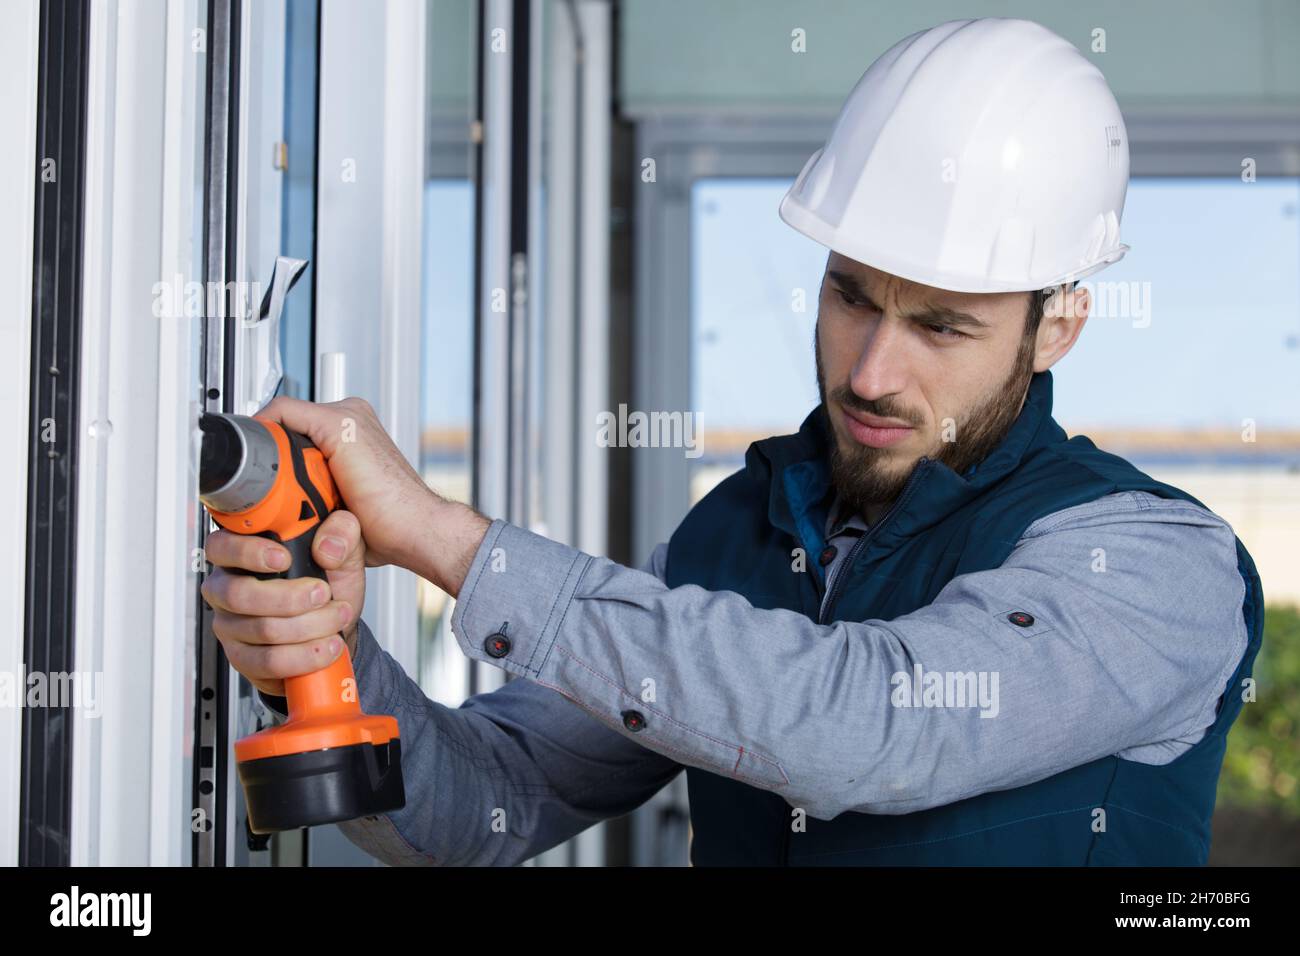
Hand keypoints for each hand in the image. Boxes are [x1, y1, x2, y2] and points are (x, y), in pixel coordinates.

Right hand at [201, 510, 366, 696]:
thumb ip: (342, 533)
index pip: (221, 546)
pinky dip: (305, 655)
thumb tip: (327, 545)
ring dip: (309, 626)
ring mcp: (230, 625)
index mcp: (242, 554)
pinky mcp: (242, 658)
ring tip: (336, 617)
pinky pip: (268, 661)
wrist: (334, 629)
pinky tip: (327, 645)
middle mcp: (227, 589)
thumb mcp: (344, 553)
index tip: (284, 559)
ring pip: (262, 629)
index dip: (248, 552)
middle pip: (238, 594)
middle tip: (322, 593)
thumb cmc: (328, 587)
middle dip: (289, 597)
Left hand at [257, 395, 490, 594]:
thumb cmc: (389, 525)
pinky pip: (284, 415)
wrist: (417, 529)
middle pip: (288, 422)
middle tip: (257, 485)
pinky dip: (267, 436)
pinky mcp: (340, 424)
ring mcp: (348, 417)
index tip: (259, 477)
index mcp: (355, 433)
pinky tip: (265, 469)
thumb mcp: (343, 511)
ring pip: (284, 419)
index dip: (275, 451)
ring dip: (269, 450)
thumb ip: (319, 498)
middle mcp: (353, 418)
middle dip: (269, 451)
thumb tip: (285, 511)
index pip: (297, 427)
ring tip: (264, 485)